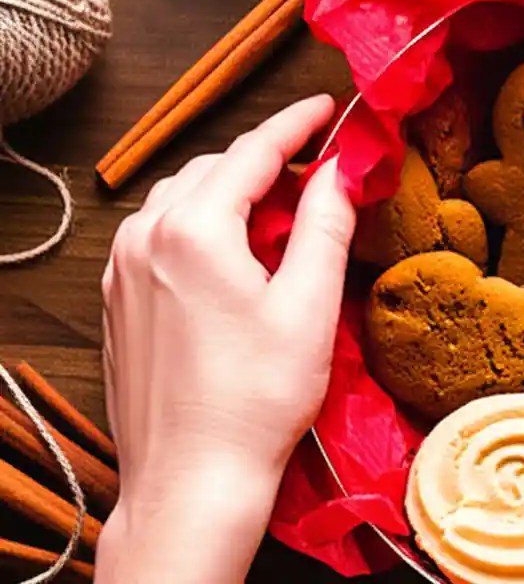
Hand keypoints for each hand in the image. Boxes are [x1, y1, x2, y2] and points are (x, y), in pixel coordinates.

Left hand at [97, 95, 355, 582]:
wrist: (192, 479)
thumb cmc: (256, 400)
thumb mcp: (308, 305)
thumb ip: (324, 223)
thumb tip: (340, 168)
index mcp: (192, 230)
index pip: (252, 150)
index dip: (297, 124)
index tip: (330, 108)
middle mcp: (144, 238)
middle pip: (212, 170)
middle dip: (265, 161)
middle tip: (317, 172)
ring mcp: (122, 270)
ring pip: (180, 201)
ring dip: (230, 193)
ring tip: (278, 215)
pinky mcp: (118, 300)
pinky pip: (158, 236)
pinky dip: (200, 226)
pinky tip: (233, 257)